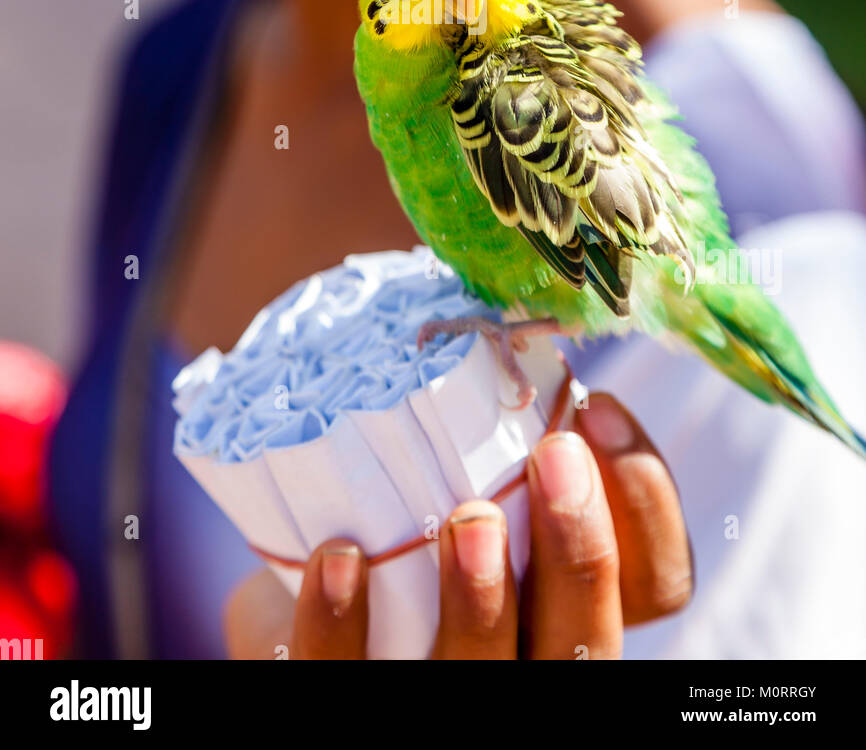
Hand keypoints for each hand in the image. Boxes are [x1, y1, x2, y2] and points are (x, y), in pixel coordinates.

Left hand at [224, 391, 691, 659]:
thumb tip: (495, 314)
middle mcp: (528, 658)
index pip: (659, 581)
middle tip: (555, 456)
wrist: (299, 574)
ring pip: (491, 675)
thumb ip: (490, 418)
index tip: (597, 411)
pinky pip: (351, 683)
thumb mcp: (460, 462)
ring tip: (464, 517)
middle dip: (583, 549)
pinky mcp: (353, 696)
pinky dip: (344, 626)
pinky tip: (340, 557)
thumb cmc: (400, 504)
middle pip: (590, 643)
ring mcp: (443, 691)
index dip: (649, 505)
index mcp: (569, 598)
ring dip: (483, 598)